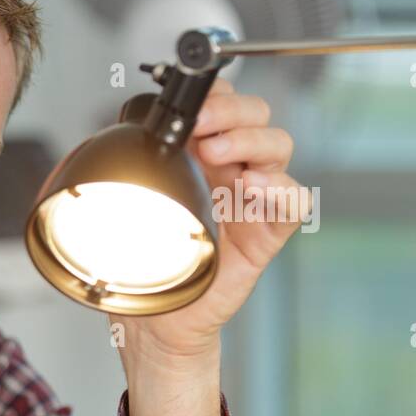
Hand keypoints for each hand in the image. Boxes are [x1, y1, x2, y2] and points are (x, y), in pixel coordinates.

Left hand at [119, 77, 309, 360]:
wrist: (157, 318)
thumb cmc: (147, 261)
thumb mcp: (129, 204)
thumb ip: (133, 165)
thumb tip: (120, 127)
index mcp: (201, 156)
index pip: (225, 105)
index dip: (216, 97)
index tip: (189, 105)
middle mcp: (231, 170)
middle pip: (257, 116)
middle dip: (232, 111)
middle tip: (201, 127)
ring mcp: (253, 199)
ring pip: (279, 146)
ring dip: (250, 141)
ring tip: (217, 154)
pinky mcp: (268, 231)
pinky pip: (295, 201)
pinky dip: (280, 188)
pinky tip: (252, 187)